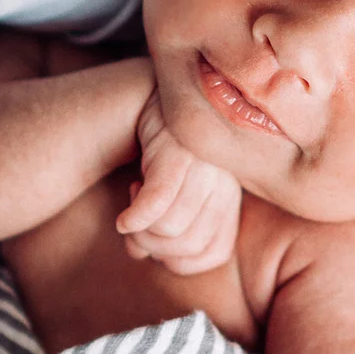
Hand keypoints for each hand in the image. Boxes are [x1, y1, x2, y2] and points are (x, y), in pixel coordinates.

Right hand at [115, 87, 242, 274]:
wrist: (159, 94)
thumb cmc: (166, 153)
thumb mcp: (177, 192)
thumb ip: (164, 227)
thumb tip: (138, 254)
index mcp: (231, 200)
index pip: (213, 255)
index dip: (177, 259)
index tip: (159, 235)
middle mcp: (225, 186)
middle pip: (187, 246)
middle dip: (153, 246)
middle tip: (138, 224)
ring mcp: (205, 170)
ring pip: (170, 229)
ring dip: (141, 229)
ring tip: (135, 199)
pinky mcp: (177, 154)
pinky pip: (157, 204)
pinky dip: (135, 219)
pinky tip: (124, 220)